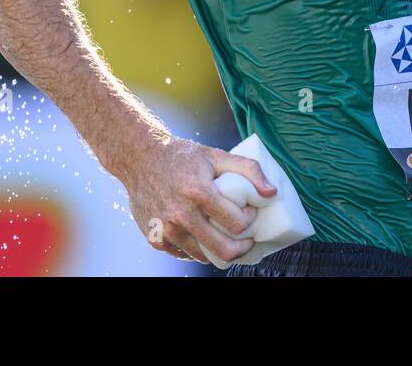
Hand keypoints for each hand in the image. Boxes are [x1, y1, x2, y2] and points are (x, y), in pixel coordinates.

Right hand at [121, 134, 277, 264]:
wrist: (140, 158)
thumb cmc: (182, 157)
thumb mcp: (216, 155)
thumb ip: (249, 169)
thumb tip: (271, 193)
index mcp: (198, 192)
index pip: (237, 222)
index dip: (250, 219)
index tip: (249, 212)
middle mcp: (180, 214)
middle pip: (223, 250)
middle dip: (242, 247)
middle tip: (246, 239)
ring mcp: (166, 229)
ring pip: (204, 256)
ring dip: (219, 248)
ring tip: (224, 234)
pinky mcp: (155, 239)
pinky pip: (184, 254)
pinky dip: (196, 248)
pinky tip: (201, 233)